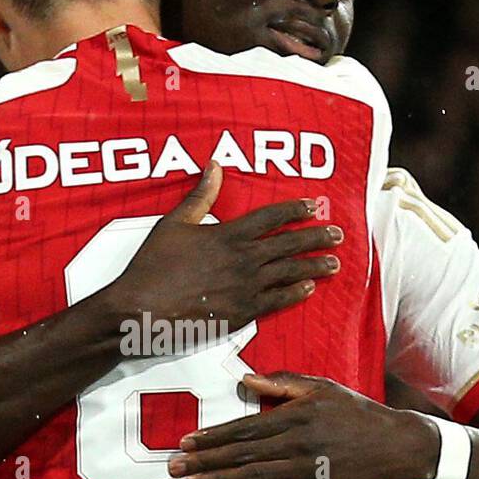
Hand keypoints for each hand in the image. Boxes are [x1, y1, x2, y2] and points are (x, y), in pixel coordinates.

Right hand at [108, 163, 342, 335]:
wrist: (141, 309)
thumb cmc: (152, 266)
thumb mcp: (173, 223)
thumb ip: (199, 195)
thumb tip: (214, 165)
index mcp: (228, 235)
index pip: (271, 217)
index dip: (295, 211)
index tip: (313, 207)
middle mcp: (243, 259)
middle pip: (289, 245)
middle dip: (316, 238)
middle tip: (337, 235)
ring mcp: (245, 287)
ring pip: (289, 273)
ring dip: (314, 267)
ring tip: (333, 263)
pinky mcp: (241, 313)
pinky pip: (277, 301)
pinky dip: (295, 294)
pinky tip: (309, 289)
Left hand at [167, 370, 439, 478]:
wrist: (396, 444)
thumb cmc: (355, 412)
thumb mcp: (321, 387)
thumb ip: (282, 383)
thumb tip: (245, 380)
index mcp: (295, 415)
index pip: (244, 427)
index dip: (212, 436)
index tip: (185, 442)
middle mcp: (296, 443)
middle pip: (241, 454)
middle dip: (204, 461)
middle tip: (173, 469)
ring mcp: (306, 471)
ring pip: (253, 478)